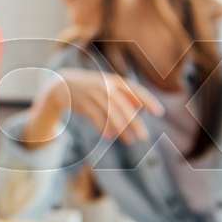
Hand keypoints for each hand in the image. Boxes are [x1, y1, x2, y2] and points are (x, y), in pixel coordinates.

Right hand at [32, 69, 162, 145]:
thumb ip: (124, 96)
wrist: (62, 83)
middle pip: (124, 106)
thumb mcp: (108, 86)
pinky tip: (110, 136)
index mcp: (115, 81)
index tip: (159, 113)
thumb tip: (140, 108)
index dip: (148, 100)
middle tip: (144, 137)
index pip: (136, 90)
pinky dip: (103, 127)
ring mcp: (93, 94)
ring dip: (121, 128)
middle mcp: (105, 86)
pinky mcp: (82, 103)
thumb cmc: (91, 87)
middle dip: (135, 122)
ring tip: (129, 140)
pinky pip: (96, 116)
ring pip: (111, 113)